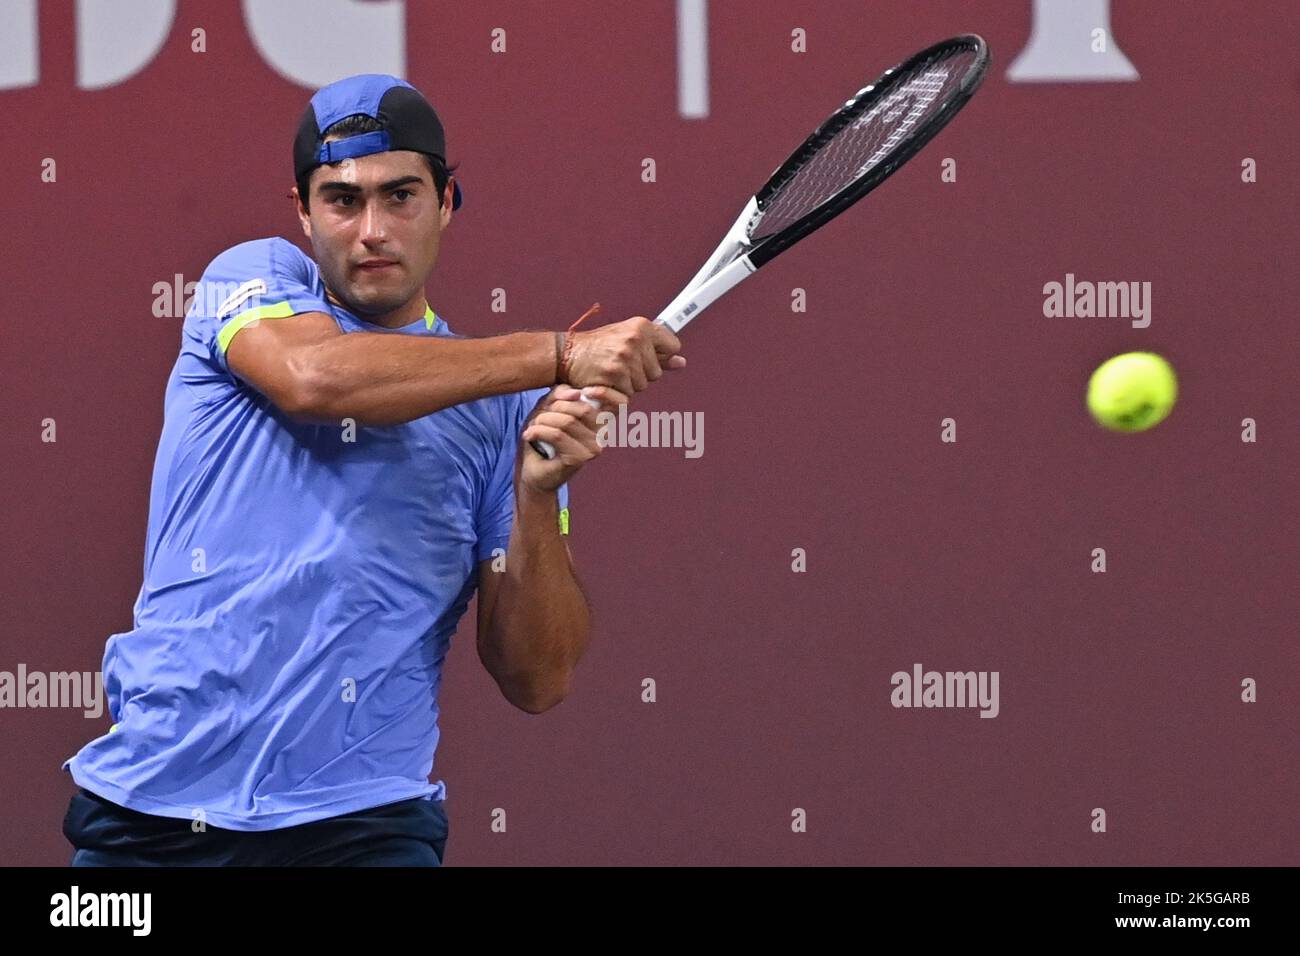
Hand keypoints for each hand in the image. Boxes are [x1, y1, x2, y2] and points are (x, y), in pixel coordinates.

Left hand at [519, 385, 629, 492]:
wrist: (532, 469)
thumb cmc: (542, 435)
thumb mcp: (549, 406)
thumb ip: (561, 394)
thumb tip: (576, 393)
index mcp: (602, 420)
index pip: (618, 402)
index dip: (603, 391)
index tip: (578, 393)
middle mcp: (603, 435)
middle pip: (582, 408)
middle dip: (555, 407)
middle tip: (540, 417)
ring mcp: (593, 449)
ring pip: (567, 421)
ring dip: (542, 420)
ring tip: (533, 427)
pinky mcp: (579, 459)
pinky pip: (557, 435)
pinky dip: (538, 431)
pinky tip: (529, 435)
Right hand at [562, 317, 685, 394]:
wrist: (567, 353)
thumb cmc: (598, 347)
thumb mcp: (628, 339)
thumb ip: (656, 351)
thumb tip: (681, 363)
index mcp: (641, 326)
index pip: (673, 346)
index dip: (662, 356)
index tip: (650, 357)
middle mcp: (635, 339)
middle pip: (657, 372)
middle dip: (642, 373)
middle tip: (622, 364)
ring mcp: (626, 357)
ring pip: (643, 385)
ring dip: (629, 384)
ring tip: (612, 371)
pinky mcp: (615, 374)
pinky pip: (628, 393)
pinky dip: (617, 391)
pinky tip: (606, 379)